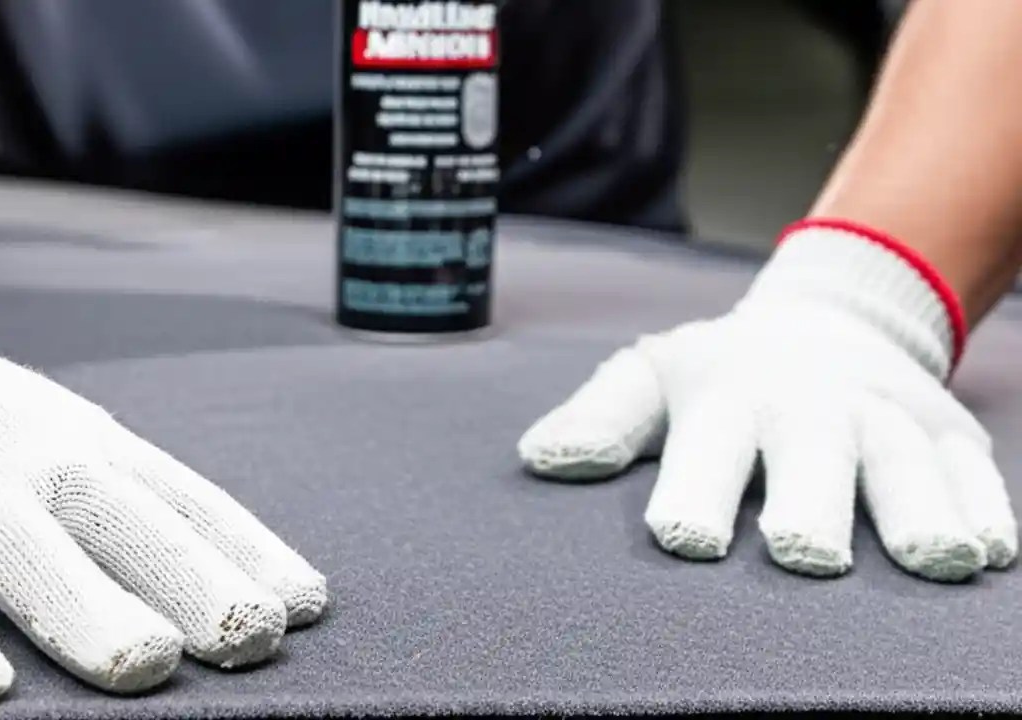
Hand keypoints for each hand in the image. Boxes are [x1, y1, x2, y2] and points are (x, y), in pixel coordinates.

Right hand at [0, 194, 325, 702]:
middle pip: (126, 522)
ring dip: (88, 608)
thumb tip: (231, 577)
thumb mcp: (55, 440)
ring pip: (26, 551)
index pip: (186, 499)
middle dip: (194, 579)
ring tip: (143, 664)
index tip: (306, 607)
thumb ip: (128, 501)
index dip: (249, 552)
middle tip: (251, 636)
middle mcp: (34, 460)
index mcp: (89, 444)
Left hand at [518, 220, 1017, 580]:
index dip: (696, 495)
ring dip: (917, 510)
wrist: (825, 321)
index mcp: (728, 401)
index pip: (708, 451)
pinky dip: (984, 507)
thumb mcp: (652, 379)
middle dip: (809, 504)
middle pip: (811, 461)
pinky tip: (989, 553)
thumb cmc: (721, 372)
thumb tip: (539, 458)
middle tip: (805, 554)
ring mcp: (884, 419)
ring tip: (932, 558)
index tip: (685, 538)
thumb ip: (601, 419)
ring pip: (903, 466)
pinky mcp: (947, 433)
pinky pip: (971, 471)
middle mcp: (809, 410)